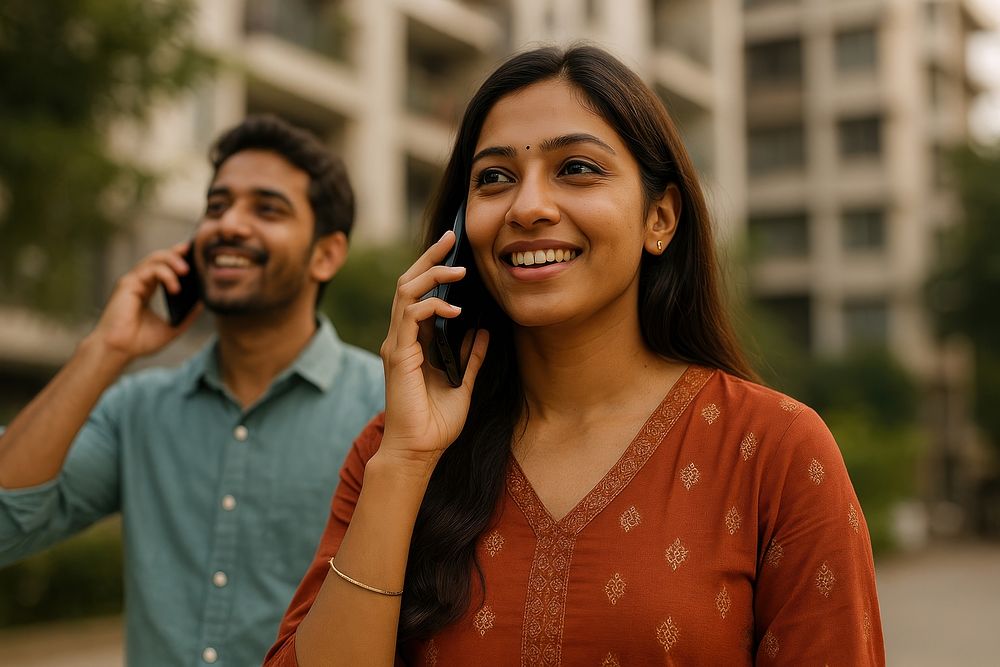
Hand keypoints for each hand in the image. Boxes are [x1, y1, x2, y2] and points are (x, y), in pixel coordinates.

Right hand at [88, 240, 201, 363]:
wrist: (119, 351)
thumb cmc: (139, 342)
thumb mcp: (171, 328)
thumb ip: (187, 316)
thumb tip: (203, 303)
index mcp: (147, 289)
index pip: (163, 266)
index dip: (178, 257)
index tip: (194, 253)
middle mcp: (139, 282)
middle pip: (159, 258)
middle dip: (177, 253)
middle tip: (193, 254)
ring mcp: (133, 282)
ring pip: (155, 259)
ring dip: (173, 261)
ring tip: (187, 271)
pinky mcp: (128, 284)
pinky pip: (150, 270)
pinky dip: (166, 275)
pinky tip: (175, 288)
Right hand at [378, 231, 488, 466]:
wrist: (418, 451)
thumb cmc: (436, 424)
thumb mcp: (463, 384)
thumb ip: (471, 357)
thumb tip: (484, 332)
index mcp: (414, 343)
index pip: (420, 294)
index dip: (434, 269)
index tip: (455, 251)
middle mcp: (401, 338)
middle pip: (408, 283)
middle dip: (429, 258)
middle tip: (451, 238)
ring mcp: (397, 345)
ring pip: (406, 292)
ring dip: (432, 275)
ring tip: (459, 270)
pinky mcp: (398, 355)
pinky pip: (410, 317)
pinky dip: (432, 306)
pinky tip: (455, 310)